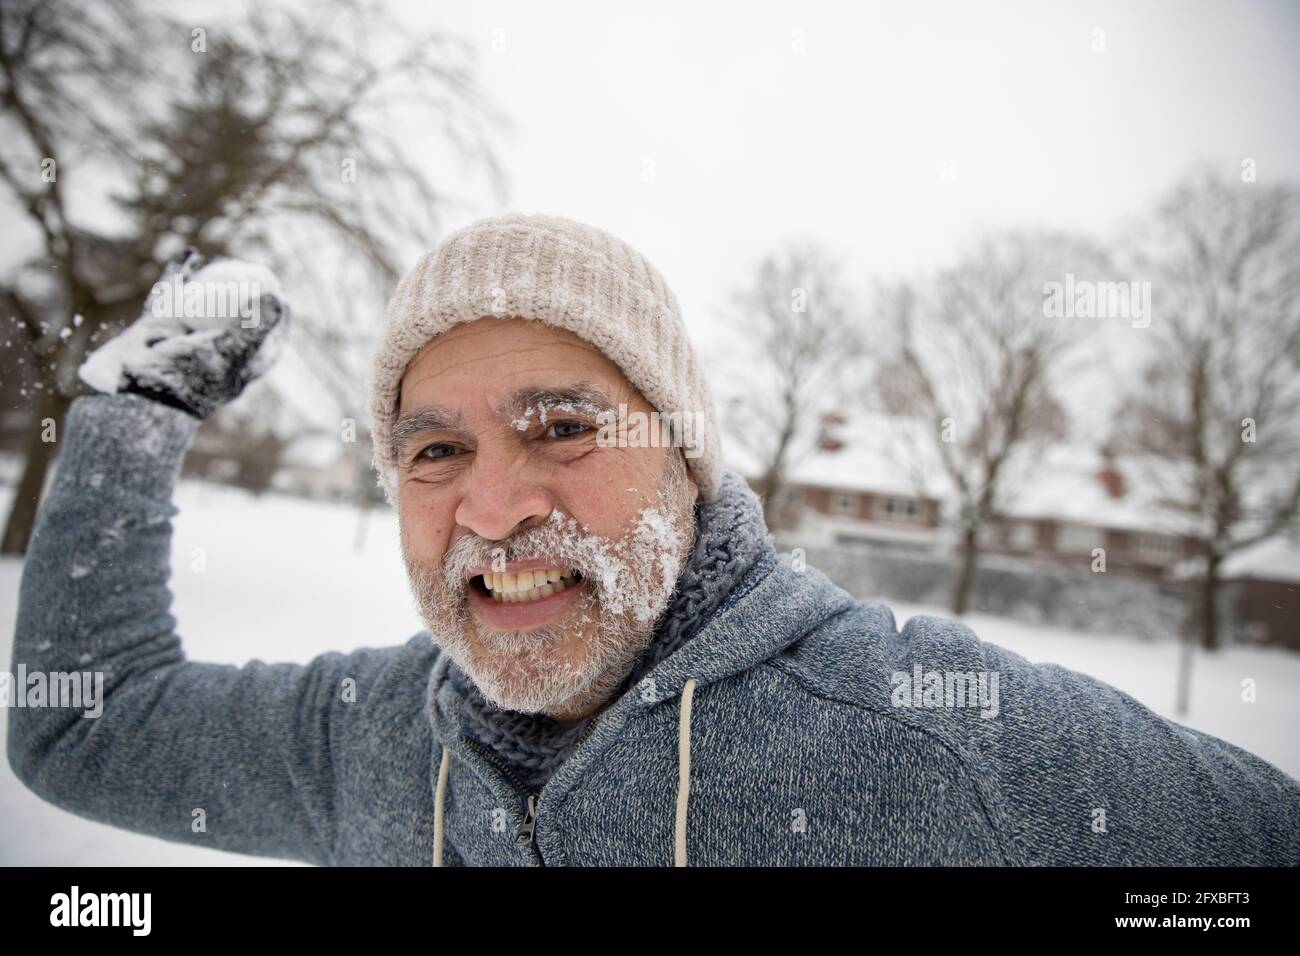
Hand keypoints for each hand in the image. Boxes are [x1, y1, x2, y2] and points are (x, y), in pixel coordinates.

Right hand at [78, 248, 290, 419]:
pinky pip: (173, 291)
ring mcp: (187, 335)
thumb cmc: (187, 377)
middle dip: (247, 297)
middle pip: (238, 316)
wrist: (134, 389)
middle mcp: (214, 348)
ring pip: (205, 301)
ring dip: (215, 280)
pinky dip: (182, 271)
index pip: (267, 336)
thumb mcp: (229, 353)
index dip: (276, 313)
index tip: (278, 289)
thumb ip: (256, 327)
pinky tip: (191, 254)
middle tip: (254, 270)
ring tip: (225, 261)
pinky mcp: (161, 323)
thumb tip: (280, 298)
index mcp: (238, 363)